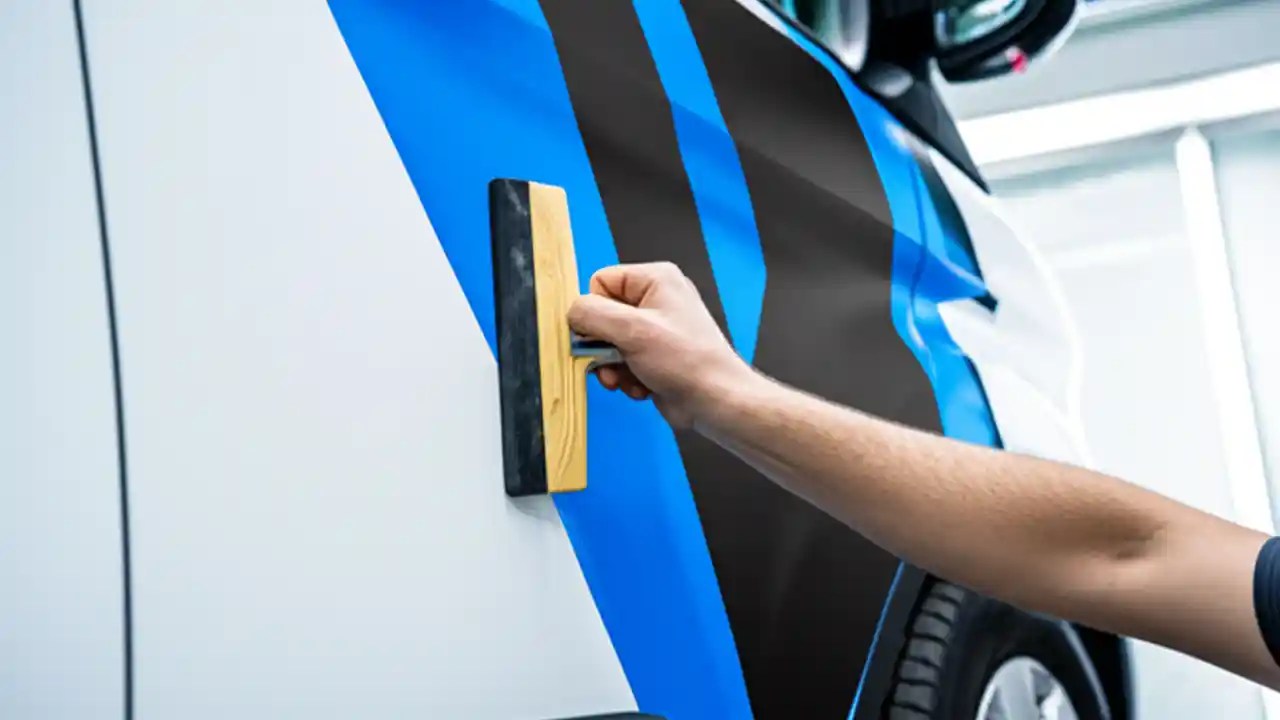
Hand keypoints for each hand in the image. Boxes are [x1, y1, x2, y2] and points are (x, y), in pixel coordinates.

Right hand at [567, 262, 752, 427]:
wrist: (715, 402)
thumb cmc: (687, 362)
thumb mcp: (632, 331)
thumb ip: (593, 315)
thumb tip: (572, 314)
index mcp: (655, 280)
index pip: (601, 282)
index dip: (594, 311)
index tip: (599, 336)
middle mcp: (656, 299)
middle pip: (602, 315)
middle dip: (602, 345)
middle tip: (611, 363)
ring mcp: (656, 329)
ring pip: (609, 342)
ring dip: (612, 366)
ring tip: (628, 379)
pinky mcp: (655, 355)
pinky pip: (622, 361)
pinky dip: (626, 377)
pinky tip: (642, 386)